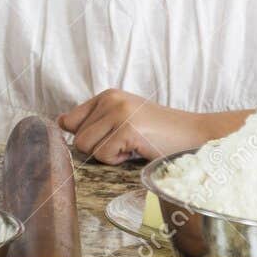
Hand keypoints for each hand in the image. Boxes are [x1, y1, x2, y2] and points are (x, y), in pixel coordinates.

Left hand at [57, 89, 211, 164]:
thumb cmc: (160, 133)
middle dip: (99, 149)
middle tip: (126, 145)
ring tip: (132, 147)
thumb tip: (60, 123)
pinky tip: (139, 150)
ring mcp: (118, 112)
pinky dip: (120, 161)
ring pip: (87, 148)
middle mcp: (109, 99)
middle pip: (77, 138)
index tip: (106, 141)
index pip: (68, 120)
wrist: (196, 135)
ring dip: (109, 156)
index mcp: (107, 95)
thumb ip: (97, 122)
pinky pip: (104, 156)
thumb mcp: (125, 119)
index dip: (83, 137)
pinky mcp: (126, 128)